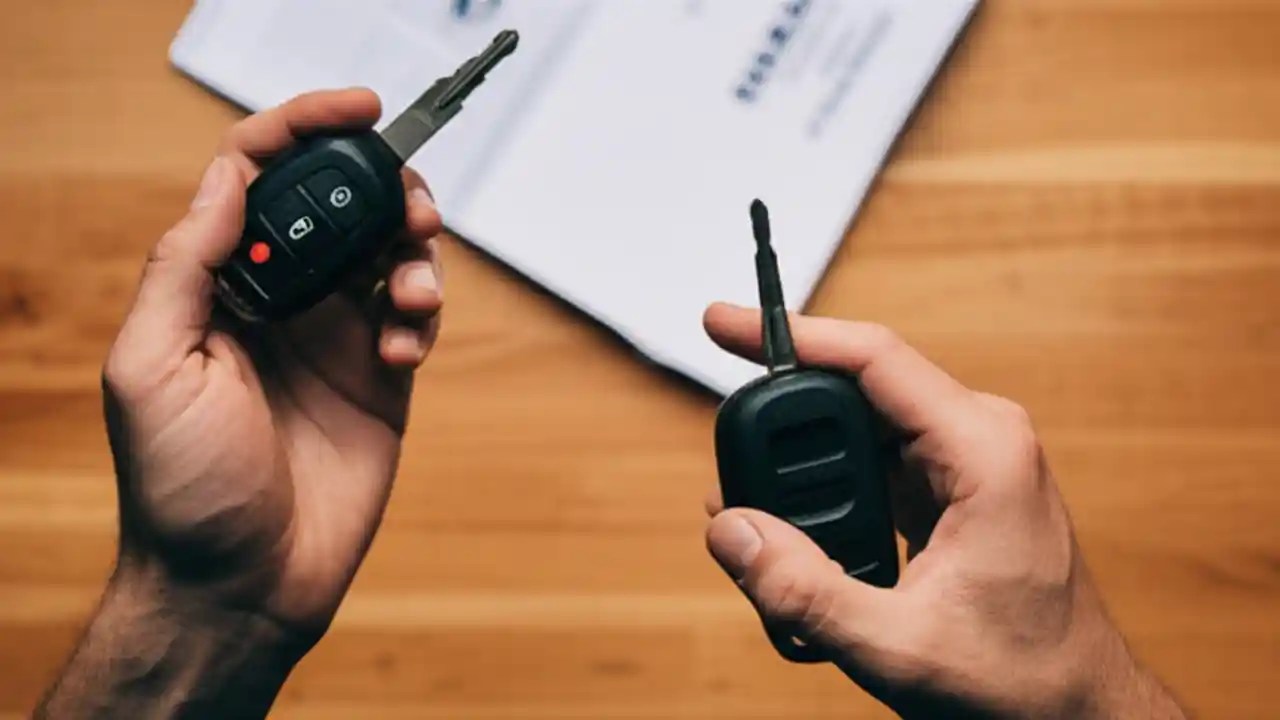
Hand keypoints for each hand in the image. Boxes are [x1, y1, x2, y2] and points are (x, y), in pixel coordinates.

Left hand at [103, 88, 442, 638]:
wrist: (240, 583)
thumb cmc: (181, 488)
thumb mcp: (151, 366)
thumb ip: (187, 265)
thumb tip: (227, 178)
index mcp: (221, 285)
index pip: (260, 177)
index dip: (305, 127)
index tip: (359, 109)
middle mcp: (281, 300)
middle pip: (343, 204)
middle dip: (386, 188)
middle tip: (412, 207)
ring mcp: (335, 338)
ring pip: (391, 253)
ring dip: (415, 254)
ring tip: (410, 293)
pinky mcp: (381, 379)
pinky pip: (417, 319)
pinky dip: (424, 319)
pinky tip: (402, 355)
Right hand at [702, 304, 1186, 719]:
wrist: (1080, 715)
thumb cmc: (1024, 680)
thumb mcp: (899, 646)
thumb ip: (804, 590)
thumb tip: (730, 531)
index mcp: (984, 450)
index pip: (873, 358)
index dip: (792, 335)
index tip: (726, 325)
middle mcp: (980, 440)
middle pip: (858, 390)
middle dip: (784, 416)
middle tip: (729, 456)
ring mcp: (968, 463)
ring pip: (862, 428)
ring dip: (804, 459)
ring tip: (757, 506)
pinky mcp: (953, 492)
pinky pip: (875, 464)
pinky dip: (829, 486)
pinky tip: (798, 524)